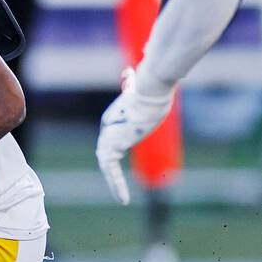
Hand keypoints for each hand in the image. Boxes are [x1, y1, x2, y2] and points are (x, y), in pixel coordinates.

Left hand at [96, 68, 173, 204]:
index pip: (113, 134)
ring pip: (106, 161)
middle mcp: (110, 125)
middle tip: (118, 190)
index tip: (120, 159)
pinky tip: (122, 198)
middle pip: (107, 149)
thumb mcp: (147, 87)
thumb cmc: (154, 86)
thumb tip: (139, 63)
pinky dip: (115, 183)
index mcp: (117, 115)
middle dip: (111, 169)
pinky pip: (110, 168)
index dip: (116, 147)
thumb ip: (137, 80)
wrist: (150, 88)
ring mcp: (110, 134)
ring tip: (120, 197)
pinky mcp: (113, 143)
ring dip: (113, 181)